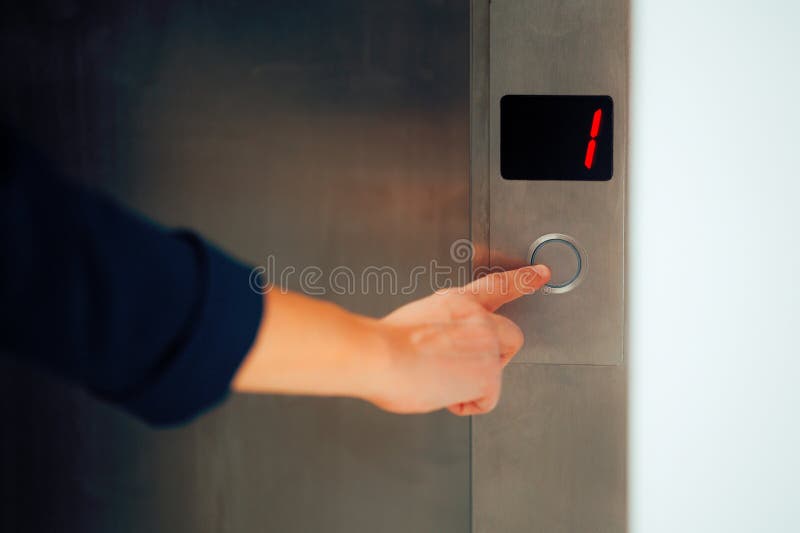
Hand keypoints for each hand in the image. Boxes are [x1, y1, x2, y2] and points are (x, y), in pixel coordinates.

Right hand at [368, 265, 549, 414]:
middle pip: (512, 335)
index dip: (524, 280)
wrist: (380, 356)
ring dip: (472, 383)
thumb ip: (439, 328)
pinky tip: (441, 392)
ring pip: (496, 372)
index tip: (542, 274)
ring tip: (439, 379)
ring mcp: (487, 344)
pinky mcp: (489, 373)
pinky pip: (484, 400)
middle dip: (498, 356)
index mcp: (456, 302)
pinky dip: (463, 404)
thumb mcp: (414, 321)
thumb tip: (437, 348)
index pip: (497, 286)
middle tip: (468, 368)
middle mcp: (476, 318)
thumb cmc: (386, 345)